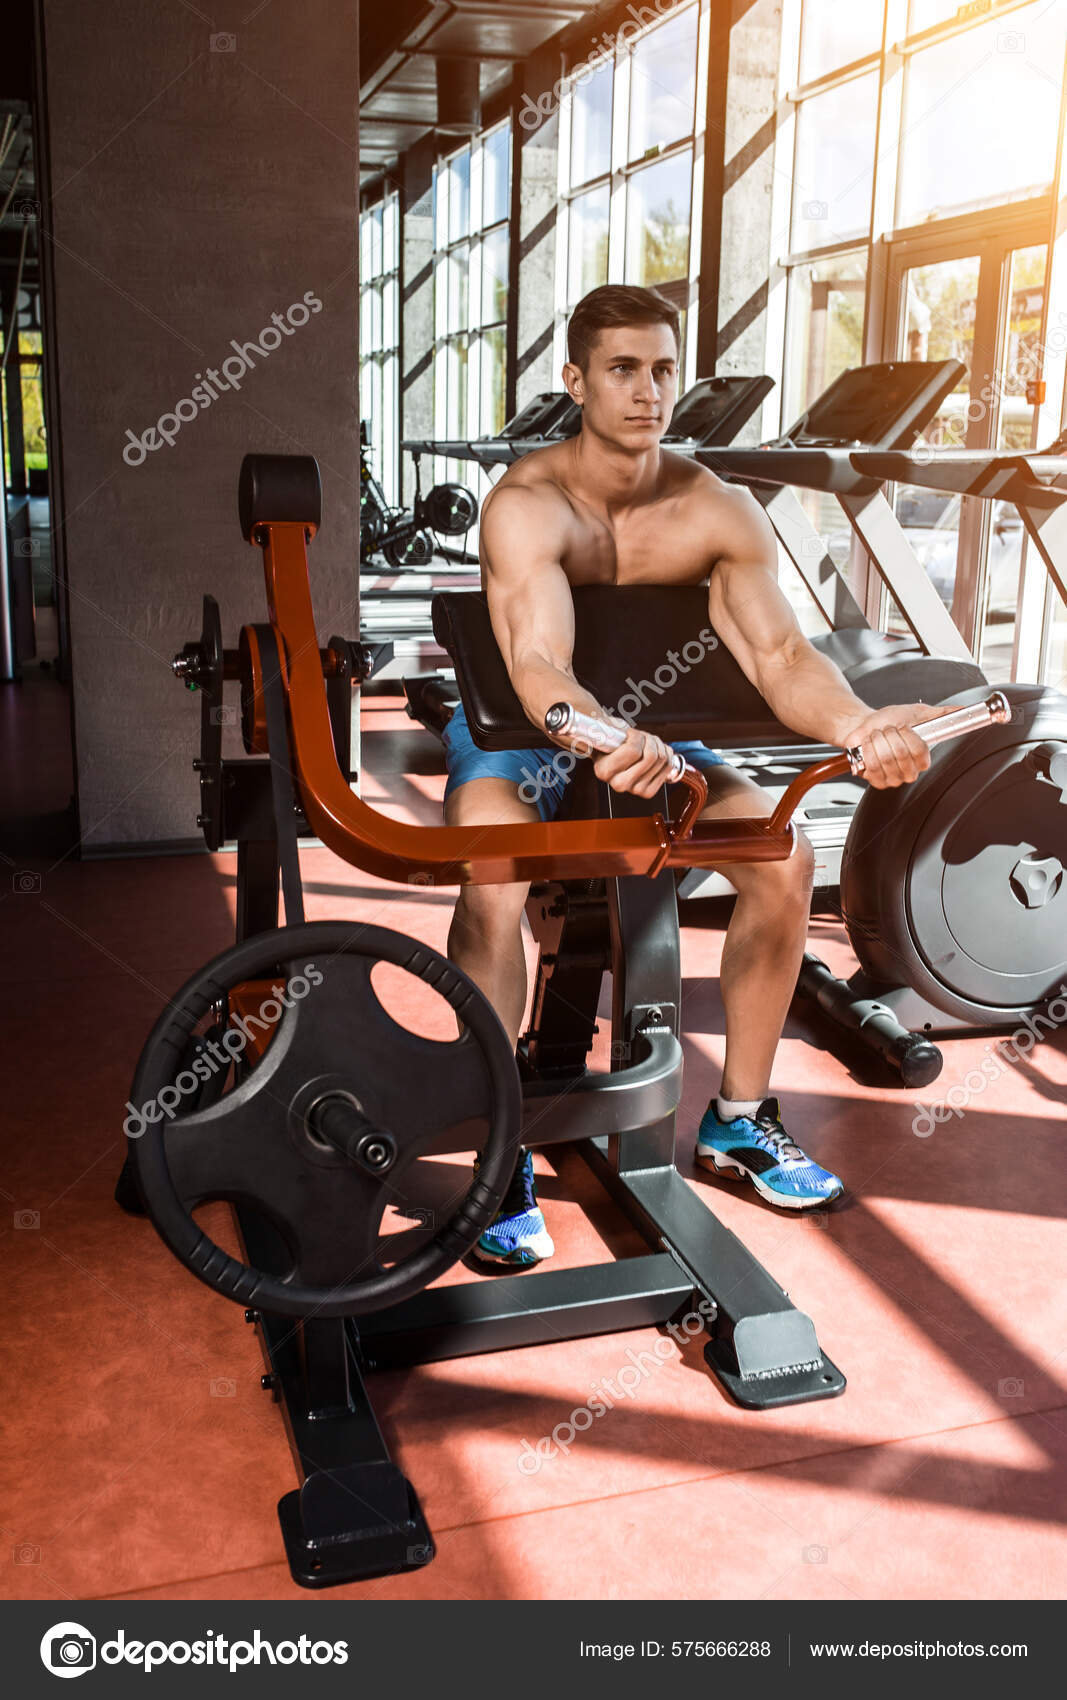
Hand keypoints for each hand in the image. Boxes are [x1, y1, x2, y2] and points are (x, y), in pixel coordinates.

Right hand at [590, 723, 676, 798]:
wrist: (612, 756)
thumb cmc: (609, 741)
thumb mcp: (606, 730)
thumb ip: (611, 729)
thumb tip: (618, 729)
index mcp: (604, 770)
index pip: (633, 750)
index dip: (636, 736)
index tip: (630, 732)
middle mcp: (618, 784)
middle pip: (651, 756)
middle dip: (649, 739)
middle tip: (642, 736)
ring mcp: (635, 790)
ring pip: (661, 758)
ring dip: (657, 743)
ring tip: (647, 742)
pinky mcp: (648, 791)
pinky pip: (668, 766)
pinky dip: (666, 753)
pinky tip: (656, 750)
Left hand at [838, 702, 957, 788]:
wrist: (864, 725)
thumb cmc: (889, 721)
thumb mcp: (917, 713)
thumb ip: (941, 713)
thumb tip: (961, 710)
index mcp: (922, 759)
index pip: (920, 750)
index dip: (908, 735)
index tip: (903, 726)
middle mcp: (909, 771)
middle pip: (900, 754)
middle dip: (890, 734)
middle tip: (888, 731)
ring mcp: (893, 779)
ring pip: (885, 759)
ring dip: (877, 740)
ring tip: (877, 736)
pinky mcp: (876, 781)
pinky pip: (871, 766)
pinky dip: (867, 749)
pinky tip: (868, 745)